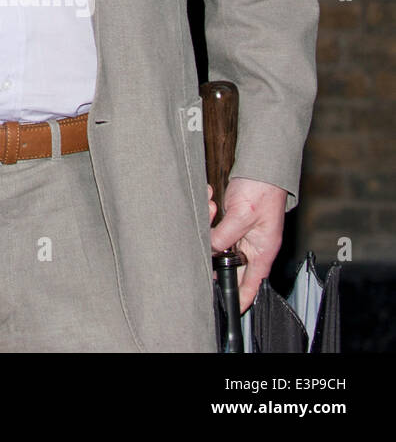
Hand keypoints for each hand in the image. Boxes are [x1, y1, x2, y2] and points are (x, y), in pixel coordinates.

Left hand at [209, 176, 287, 313]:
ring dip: (210, 223)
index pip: (251, 284)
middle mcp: (252, 245)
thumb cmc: (261, 190)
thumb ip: (225, 235)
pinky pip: (214, 223)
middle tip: (209, 232)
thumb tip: (211, 250)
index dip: (239, 297)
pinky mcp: (231, 220)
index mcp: (262, 251)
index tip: (226, 307)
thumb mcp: (242, 215)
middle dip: (213, 248)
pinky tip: (210, 197)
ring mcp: (241, 232)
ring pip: (216, 239)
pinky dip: (209, 212)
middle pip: (227, 260)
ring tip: (213, 206)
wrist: (261, 165)